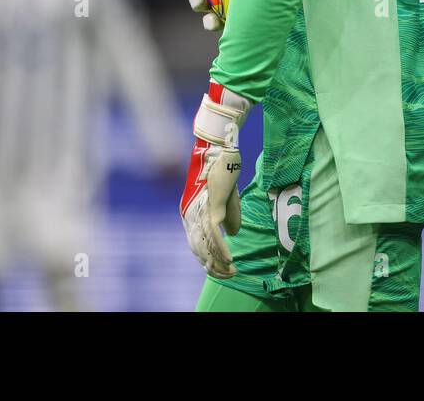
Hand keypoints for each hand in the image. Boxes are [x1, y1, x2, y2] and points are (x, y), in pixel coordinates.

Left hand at [180, 82, 249, 277]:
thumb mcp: (228, 196)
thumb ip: (230, 216)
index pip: (197, 243)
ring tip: (230, 271)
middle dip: (214, 266)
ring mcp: (199, 211)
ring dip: (218, 262)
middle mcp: (190, 214)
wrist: (220, 148)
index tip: (222, 269)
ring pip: (205, 246)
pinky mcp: (210, 207)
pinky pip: (214, 236)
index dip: (209, 259)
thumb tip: (233, 234)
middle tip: (228, 275)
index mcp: (192, 212)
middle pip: (198, 249)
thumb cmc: (223, 168)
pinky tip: (230, 261)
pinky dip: (222, 251)